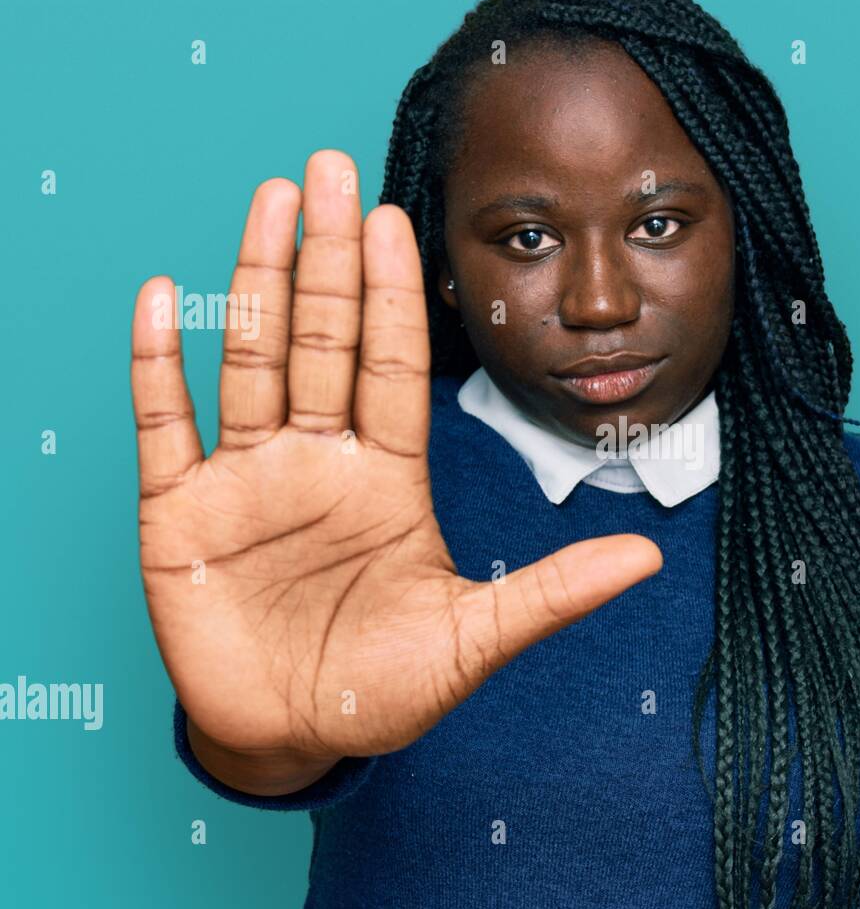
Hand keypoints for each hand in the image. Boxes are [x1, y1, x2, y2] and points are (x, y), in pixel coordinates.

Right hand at [131, 149, 661, 776]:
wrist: (294, 740)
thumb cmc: (382, 689)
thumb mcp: (473, 638)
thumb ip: (553, 591)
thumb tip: (651, 557)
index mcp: (386, 478)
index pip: (390, 366)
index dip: (391, 295)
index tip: (397, 222)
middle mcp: (317, 462)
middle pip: (322, 340)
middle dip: (327, 257)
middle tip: (331, 169)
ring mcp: (247, 480)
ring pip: (250, 360)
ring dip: (256, 282)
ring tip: (269, 202)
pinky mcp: (180, 514)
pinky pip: (164, 425)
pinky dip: (159, 364)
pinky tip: (163, 297)